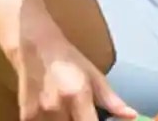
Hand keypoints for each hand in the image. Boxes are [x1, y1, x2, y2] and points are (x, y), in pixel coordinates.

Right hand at [15, 36, 137, 120]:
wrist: (32, 44)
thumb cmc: (67, 58)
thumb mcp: (93, 75)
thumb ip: (111, 99)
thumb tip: (131, 116)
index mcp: (77, 96)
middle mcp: (57, 107)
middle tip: (82, 115)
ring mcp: (39, 113)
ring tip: (68, 113)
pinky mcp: (26, 116)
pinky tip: (54, 115)